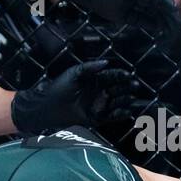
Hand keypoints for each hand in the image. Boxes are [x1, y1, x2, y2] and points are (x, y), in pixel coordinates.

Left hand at [10, 59, 145, 133]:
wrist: (46, 108)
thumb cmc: (58, 88)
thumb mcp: (74, 73)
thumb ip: (90, 67)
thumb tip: (106, 63)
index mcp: (93, 80)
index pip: (111, 76)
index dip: (120, 75)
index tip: (128, 75)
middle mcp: (98, 92)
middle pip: (117, 89)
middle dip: (126, 87)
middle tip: (134, 86)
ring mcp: (98, 105)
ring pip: (116, 102)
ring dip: (124, 100)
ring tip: (131, 98)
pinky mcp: (96, 118)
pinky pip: (111, 116)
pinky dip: (119, 114)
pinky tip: (126, 111)